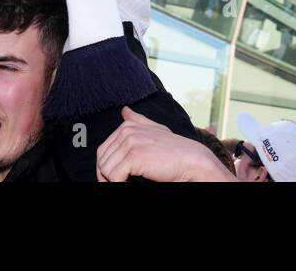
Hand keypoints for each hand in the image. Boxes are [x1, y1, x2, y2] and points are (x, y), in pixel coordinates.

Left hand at [96, 107, 232, 181]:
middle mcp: (127, 131)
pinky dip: (118, 184)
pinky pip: (114, 176)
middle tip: (118, 182)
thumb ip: (139, 120)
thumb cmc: (175, 150)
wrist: (192, 160)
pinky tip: (129, 184)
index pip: (103, 150)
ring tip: (125, 182)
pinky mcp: (135, 156)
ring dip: (113, 180)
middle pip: (102, 160)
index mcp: (129, 125)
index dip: (105, 167)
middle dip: (106, 175)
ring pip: (106, 169)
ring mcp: (131, 142)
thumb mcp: (156, 130)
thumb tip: (124, 110)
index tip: (113, 178)